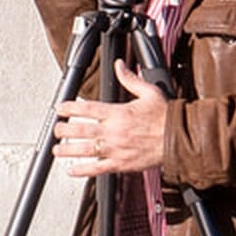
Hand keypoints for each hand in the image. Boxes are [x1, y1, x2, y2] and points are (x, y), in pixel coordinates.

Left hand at [52, 61, 166, 176]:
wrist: (179, 138)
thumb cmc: (166, 117)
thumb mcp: (149, 92)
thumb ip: (130, 79)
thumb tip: (120, 65)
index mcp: (118, 112)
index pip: (87, 108)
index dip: (69, 108)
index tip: (60, 108)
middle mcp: (114, 131)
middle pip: (80, 130)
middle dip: (64, 130)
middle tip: (56, 129)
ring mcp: (116, 149)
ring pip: (85, 150)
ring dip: (67, 150)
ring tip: (57, 149)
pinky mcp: (121, 164)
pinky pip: (98, 168)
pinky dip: (83, 170)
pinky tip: (72, 170)